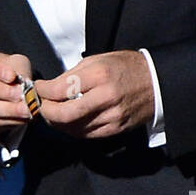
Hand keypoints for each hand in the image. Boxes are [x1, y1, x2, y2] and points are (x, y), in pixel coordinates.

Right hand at [0, 49, 33, 130]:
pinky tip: (19, 118)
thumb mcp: (14, 62)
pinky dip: (4, 121)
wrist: (2, 93)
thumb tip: (23, 83)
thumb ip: (18, 69)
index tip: (12, 76)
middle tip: (19, 94)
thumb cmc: (6, 72)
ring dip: (4, 109)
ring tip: (25, 109)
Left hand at [34, 50, 154, 139]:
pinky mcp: (117, 129)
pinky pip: (88, 135)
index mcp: (99, 75)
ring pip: (74, 128)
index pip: (61, 89)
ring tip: (51, 114)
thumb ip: (74, 74)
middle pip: (65, 114)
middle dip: (47, 112)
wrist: (157, 82)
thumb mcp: (99, 59)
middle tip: (40, 106)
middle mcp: (106, 97)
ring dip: (57, 123)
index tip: (37, 89)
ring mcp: (113, 116)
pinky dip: (73, 130)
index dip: (43, 91)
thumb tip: (51, 88)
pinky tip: (68, 122)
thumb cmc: (125, 67)